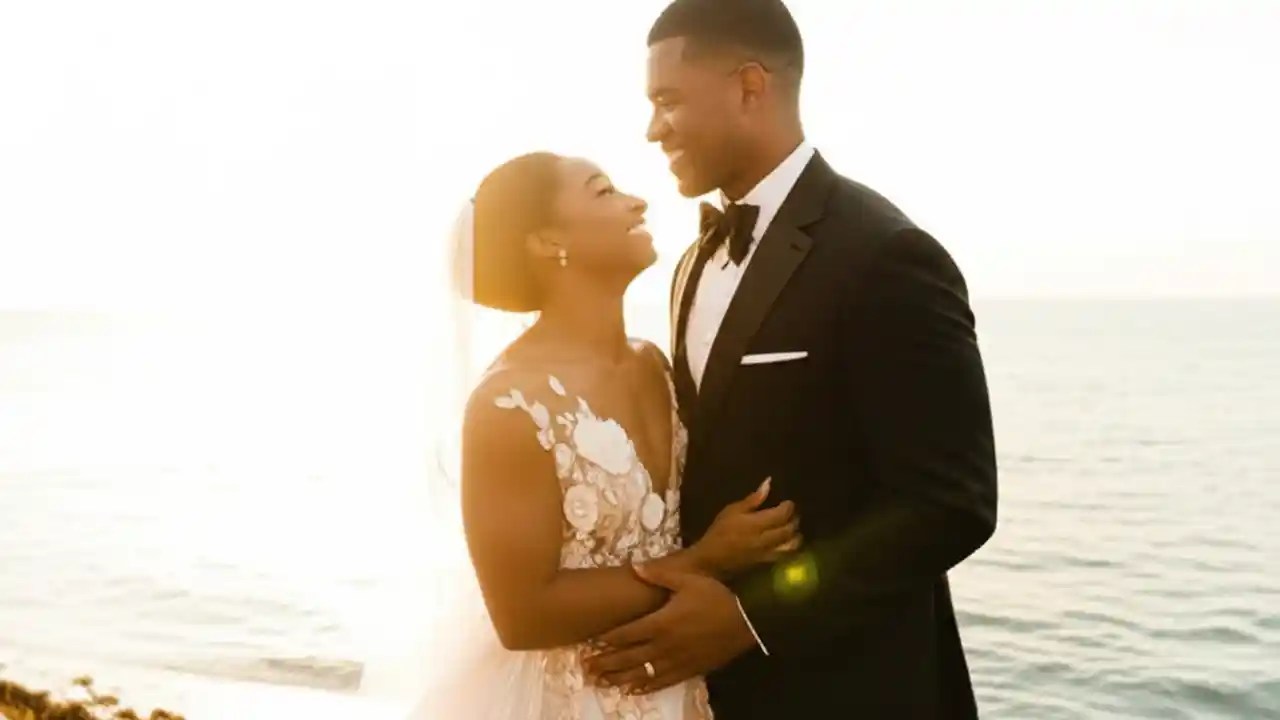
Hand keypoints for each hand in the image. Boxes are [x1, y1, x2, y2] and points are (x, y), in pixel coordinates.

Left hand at [583, 561, 757, 693]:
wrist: (746, 621)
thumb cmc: (716, 596)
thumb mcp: (688, 579)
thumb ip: (659, 575)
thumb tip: (634, 567)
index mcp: (661, 622)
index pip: (626, 634)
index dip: (606, 640)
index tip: (589, 644)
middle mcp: (664, 645)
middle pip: (628, 657)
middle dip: (605, 663)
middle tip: (586, 668)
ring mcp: (676, 661)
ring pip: (642, 673)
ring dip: (619, 678)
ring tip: (601, 682)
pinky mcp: (689, 670)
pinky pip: (662, 681)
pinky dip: (646, 687)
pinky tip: (633, 690)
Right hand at [690, 477, 800, 577]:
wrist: (710, 560)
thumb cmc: (719, 532)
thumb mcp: (732, 511)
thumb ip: (752, 499)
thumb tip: (768, 483)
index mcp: (756, 523)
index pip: (782, 514)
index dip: (789, 507)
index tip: (788, 502)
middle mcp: (765, 539)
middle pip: (789, 529)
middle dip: (794, 520)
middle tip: (792, 514)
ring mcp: (767, 553)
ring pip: (792, 545)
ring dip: (796, 535)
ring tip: (792, 529)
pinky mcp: (766, 564)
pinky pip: (785, 555)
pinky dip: (790, 547)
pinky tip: (787, 542)